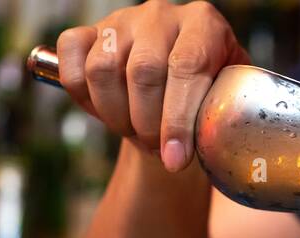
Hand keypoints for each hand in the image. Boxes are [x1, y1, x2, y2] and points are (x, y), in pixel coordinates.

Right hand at [57, 0, 247, 170]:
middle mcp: (162, 15)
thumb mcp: (228, 105)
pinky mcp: (89, 31)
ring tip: (136, 133)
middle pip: (143, 71)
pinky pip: (70, 60)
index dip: (178, 119)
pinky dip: (84, 97)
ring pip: (102, 69)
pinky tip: (109, 114)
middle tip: (159, 151)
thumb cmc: (210, 100)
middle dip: (148, 125)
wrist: (181, 91)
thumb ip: (224, 117)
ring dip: (116, 115)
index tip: (175, 160)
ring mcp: (122, 20)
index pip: (188, 66)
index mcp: (205, 24)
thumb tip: (214, 146)